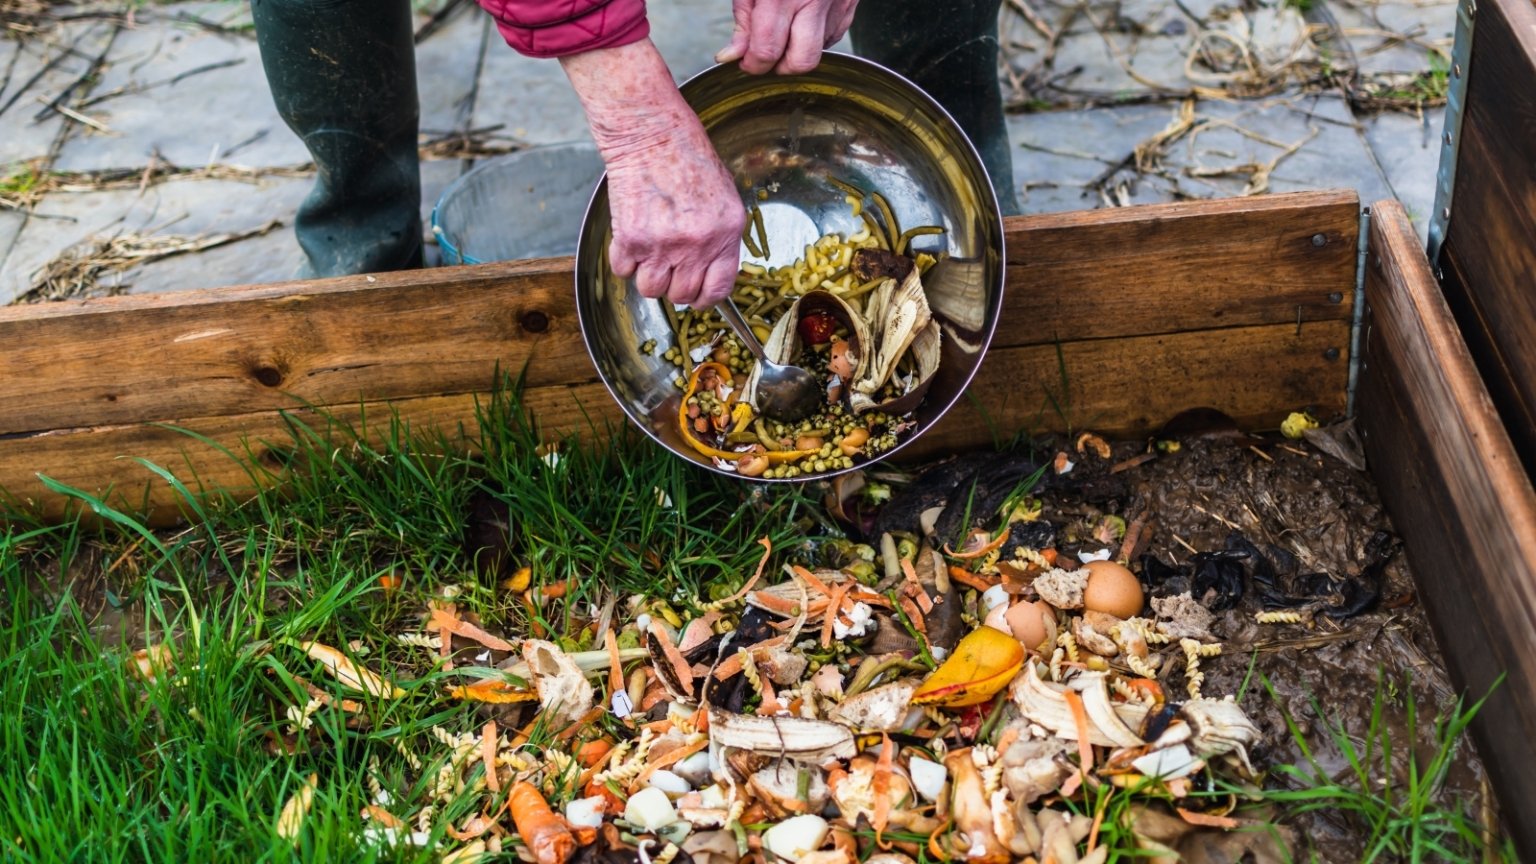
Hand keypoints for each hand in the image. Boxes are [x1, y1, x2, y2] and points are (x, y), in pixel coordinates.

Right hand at [561, 40, 745, 306]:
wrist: (650, 132)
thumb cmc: (686, 155)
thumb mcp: (723, 195)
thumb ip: (719, 235)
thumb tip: (710, 266)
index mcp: (726, 233)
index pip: (718, 289)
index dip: (704, 297)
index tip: (696, 295)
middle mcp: (697, 244)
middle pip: (681, 294)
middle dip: (673, 285)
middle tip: (667, 265)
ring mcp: (663, 244)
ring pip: (650, 289)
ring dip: (647, 275)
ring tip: (648, 250)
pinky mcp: (631, 238)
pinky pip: (623, 270)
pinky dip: (623, 259)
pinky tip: (631, 236)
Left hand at [715, 0, 858, 74]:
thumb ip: (743, 19)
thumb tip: (732, 56)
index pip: (767, 50)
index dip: (752, 64)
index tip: (744, 61)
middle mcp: (813, 0)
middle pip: (801, 62)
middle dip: (780, 67)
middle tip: (765, 55)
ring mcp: (836, 3)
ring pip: (819, 51)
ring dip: (798, 51)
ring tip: (784, 30)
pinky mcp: (849, 4)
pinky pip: (833, 36)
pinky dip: (816, 37)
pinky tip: (803, 20)